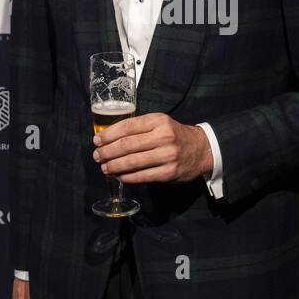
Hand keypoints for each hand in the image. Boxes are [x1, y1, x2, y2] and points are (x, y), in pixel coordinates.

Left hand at [91, 112, 213, 184]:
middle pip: (126, 145)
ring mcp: (167, 156)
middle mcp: (163, 137)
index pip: (127, 127)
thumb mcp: (160, 123)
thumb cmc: (174, 135)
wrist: (202, 149)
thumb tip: (109, 138)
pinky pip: (141, 176)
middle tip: (97, 156)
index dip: (108, 134)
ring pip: (132, 162)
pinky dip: (126, 177)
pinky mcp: (168, 173)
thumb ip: (139, 128)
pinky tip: (119, 176)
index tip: (97, 140)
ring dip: (114, 166)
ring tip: (104, 168)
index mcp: (158, 121)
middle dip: (107, 152)